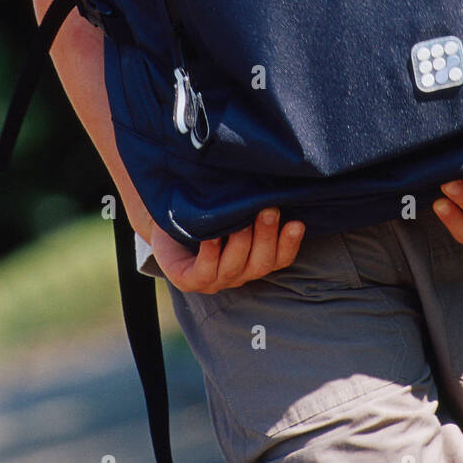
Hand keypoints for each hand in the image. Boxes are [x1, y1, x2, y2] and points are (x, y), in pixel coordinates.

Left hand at [149, 208, 305, 292]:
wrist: (164, 222)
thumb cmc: (206, 213)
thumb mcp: (232, 209)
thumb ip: (253, 205)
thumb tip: (276, 182)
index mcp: (253, 260)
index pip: (279, 258)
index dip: (290, 243)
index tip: (297, 223)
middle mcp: (237, 273)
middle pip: (260, 263)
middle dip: (266, 237)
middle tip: (268, 210)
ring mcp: (213, 280)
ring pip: (234, 267)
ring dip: (241, 243)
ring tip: (243, 219)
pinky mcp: (187, 281)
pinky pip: (203, 271)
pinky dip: (210, 254)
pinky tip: (213, 236)